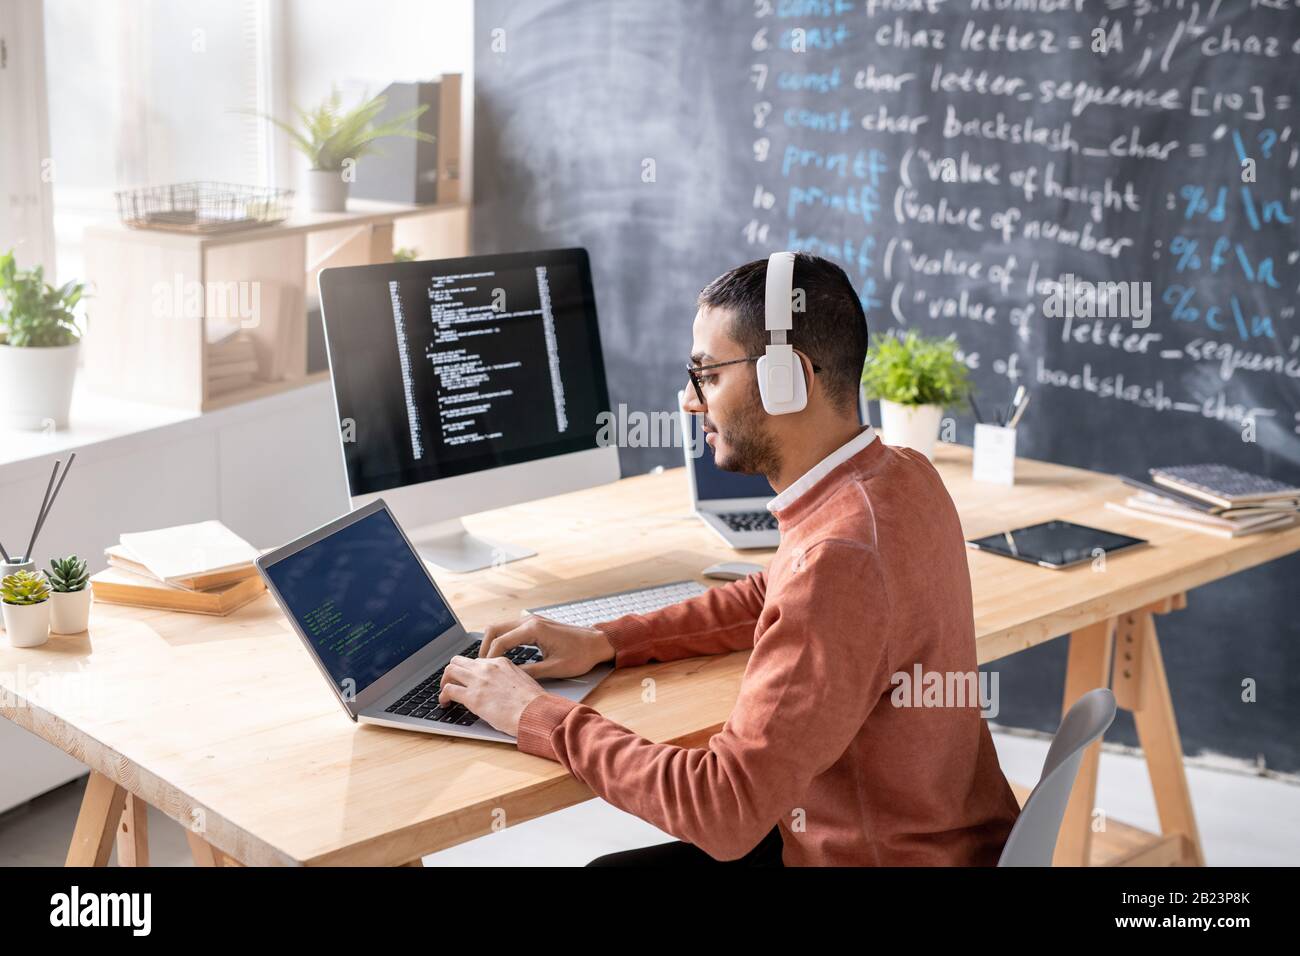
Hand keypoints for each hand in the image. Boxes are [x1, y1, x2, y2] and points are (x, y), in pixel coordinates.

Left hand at [437, 654, 547, 737]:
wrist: (536, 712)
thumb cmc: (534, 702)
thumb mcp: (522, 681)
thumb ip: (508, 679)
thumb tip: (500, 687)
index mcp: (501, 662)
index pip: (477, 661)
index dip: (470, 671)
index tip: (468, 680)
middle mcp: (488, 667)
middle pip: (459, 661)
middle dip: (452, 671)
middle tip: (452, 683)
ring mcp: (479, 680)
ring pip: (450, 670)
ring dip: (444, 681)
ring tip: (445, 692)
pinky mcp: (472, 696)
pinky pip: (448, 690)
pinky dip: (443, 696)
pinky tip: (445, 703)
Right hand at [479, 615, 614, 679]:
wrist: (597, 643)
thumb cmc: (580, 655)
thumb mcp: (554, 668)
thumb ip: (529, 672)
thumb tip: (509, 679)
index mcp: (533, 629)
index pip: (500, 641)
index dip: (489, 658)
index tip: (483, 672)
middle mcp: (530, 621)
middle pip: (494, 629)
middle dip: (484, 647)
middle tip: (480, 666)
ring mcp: (532, 620)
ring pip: (501, 627)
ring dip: (492, 642)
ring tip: (488, 663)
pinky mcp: (535, 624)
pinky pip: (511, 629)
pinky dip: (502, 640)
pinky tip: (501, 656)